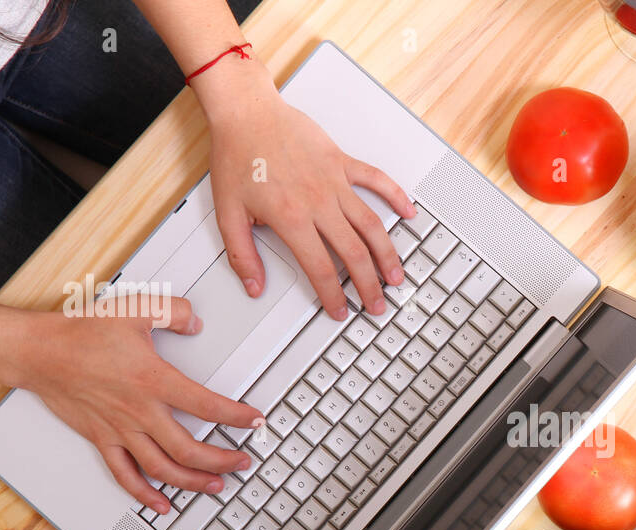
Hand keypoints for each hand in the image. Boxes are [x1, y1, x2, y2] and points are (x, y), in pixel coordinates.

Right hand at [16, 294, 261, 513]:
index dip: (236, 416)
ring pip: (162, 468)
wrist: (39, 352)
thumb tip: (195, 322)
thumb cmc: (81, 333)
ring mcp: (120, 430)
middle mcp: (139, 412)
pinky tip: (162, 504)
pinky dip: (144, 494)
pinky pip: (125, 474)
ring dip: (193, 482)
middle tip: (243, 462)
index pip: (206, 405)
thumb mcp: (135, 308)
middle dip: (222, 460)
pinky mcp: (102, 439)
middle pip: (189, 449)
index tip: (255, 421)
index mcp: (153, 381)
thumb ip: (172, 312)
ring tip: (216, 486)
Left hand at [202, 64, 415, 320]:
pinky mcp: (342, 161)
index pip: (321, 269)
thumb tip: (253, 285)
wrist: (247, 112)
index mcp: (291, 218)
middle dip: (370, 285)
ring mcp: (335, 181)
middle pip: (354, 253)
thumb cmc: (237, 156)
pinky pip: (376, 180)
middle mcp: (319, 202)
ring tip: (396, 275)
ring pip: (371, 225)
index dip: (334, 296)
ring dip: (387, 254)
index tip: (341, 310)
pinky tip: (409, 214)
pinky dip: (396, 196)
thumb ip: (242, 254)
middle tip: (377, 304)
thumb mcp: (227, 212)